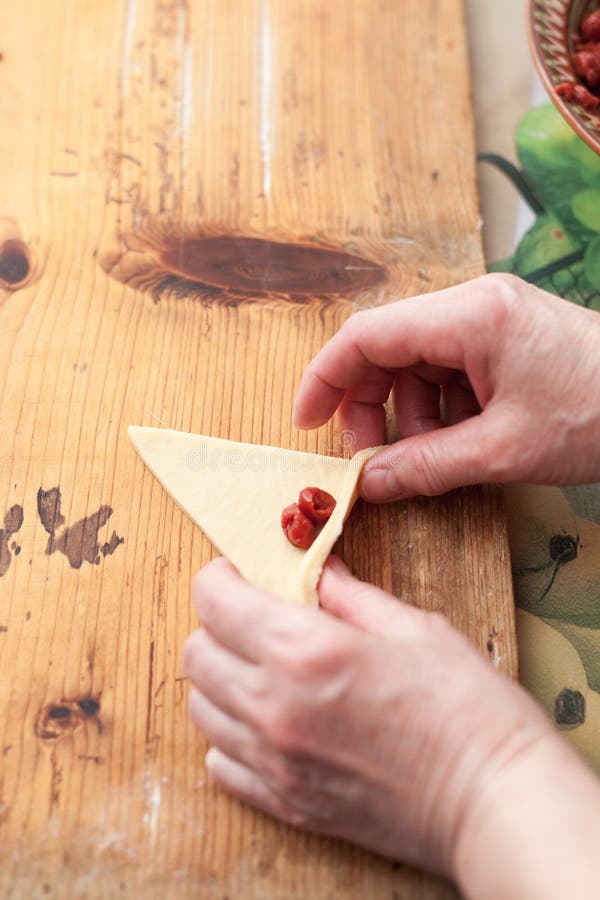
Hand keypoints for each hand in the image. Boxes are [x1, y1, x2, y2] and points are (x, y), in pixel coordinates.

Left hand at [183, 557, 556, 878]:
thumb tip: (319, 569)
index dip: (218, 578)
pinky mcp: (285, 802)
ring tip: (261, 669)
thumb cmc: (466, 709)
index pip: (214, 601)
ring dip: (221, 679)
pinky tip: (268, 721)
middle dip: (217, 625)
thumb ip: (350, 595)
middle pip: (194, 653)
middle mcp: (274, 706)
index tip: (235, 574)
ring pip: (200, 708)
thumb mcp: (413, 627)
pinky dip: (230, 735)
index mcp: (305, 650)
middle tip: (253, 618)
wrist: (492, 800)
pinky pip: (220, 763)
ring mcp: (274, 761)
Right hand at [292, 274, 599, 499]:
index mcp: (470, 316)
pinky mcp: (507, 343)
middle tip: (374, 460)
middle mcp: (475, 307)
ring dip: (412, 416)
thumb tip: (368, 485)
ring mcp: (492, 322)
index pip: (366, 335)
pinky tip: (462, 444)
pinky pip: (451, 373)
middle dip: (372, 407)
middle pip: (388, 349)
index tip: (306, 422)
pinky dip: (443, 413)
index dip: (325, 379)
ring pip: (417, 365)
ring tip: (431, 458)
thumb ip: (428, 466)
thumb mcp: (505, 449)